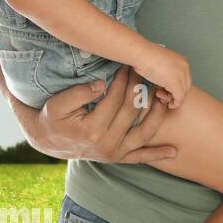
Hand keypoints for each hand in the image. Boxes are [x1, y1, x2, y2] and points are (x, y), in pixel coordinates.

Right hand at [18, 67, 177, 164]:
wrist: (48, 141)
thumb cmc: (53, 118)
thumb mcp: (58, 104)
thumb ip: (79, 93)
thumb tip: (101, 84)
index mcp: (92, 131)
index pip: (115, 99)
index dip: (122, 79)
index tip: (127, 64)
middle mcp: (106, 145)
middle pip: (131, 111)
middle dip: (140, 87)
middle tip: (146, 70)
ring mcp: (114, 153)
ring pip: (143, 133)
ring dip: (157, 115)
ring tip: (166, 97)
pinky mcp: (118, 158)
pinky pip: (140, 157)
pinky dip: (157, 154)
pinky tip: (174, 151)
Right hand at [133, 43, 191, 108]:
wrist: (141, 54)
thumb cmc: (146, 58)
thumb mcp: (162, 64)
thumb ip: (168, 73)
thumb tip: (168, 86)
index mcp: (182, 61)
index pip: (185, 80)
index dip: (176, 88)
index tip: (165, 91)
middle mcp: (185, 67)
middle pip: (186, 87)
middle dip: (175, 94)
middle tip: (162, 95)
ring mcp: (181, 74)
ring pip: (183, 93)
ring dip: (172, 99)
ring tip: (160, 95)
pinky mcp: (175, 82)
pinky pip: (179, 98)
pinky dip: (174, 103)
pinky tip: (165, 101)